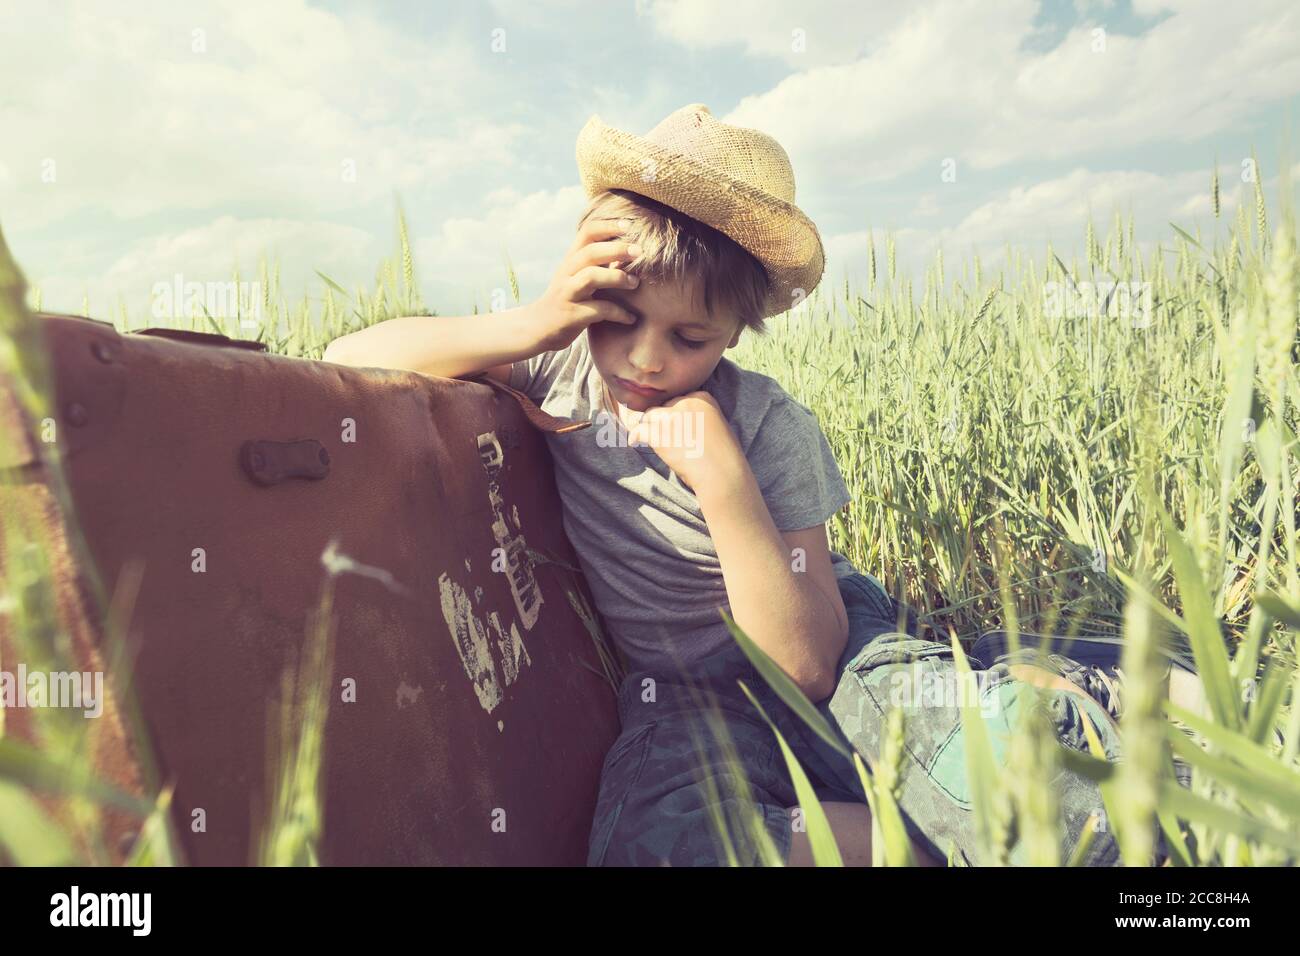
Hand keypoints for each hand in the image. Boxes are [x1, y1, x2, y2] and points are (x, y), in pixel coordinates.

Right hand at [523, 218, 642, 352]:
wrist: (538, 327)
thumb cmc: (567, 298)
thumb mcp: (577, 275)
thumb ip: (597, 261)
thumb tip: (628, 247)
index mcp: (571, 259)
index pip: (587, 232)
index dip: (609, 225)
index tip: (630, 225)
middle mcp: (567, 272)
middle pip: (591, 252)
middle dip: (618, 249)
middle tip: (640, 252)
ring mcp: (567, 293)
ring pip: (591, 277)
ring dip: (617, 278)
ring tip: (635, 283)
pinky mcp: (571, 315)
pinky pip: (597, 310)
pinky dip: (618, 313)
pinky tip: (631, 318)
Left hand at [622, 390, 744, 494]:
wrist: (722, 474)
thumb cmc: (723, 456)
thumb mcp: (718, 425)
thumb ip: (699, 416)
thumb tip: (680, 421)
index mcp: (702, 397)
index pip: (679, 399)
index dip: (677, 415)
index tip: (679, 428)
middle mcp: (685, 401)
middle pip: (664, 406)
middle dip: (665, 421)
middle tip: (671, 439)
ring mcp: (670, 417)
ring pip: (649, 416)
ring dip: (651, 428)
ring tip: (655, 441)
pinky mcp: (659, 433)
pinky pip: (639, 430)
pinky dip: (636, 436)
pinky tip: (636, 442)